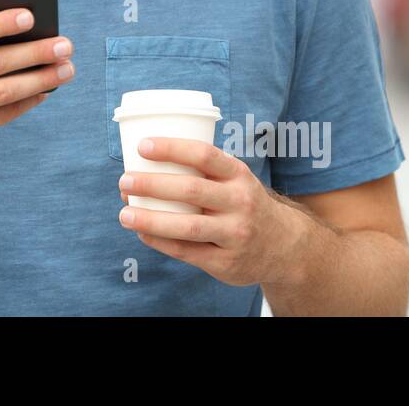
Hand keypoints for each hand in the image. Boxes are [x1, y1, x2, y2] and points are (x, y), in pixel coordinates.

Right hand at [0, 8, 74, 155]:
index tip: (30, 17)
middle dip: (35, 53)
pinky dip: (28, 101)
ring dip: (41, 80)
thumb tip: (13, 13)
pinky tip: (47, 90)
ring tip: (66, 69)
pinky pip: (3, 115)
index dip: (0, 24)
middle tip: (65, 45)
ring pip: (4, 92)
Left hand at [117, 137, 302, 287]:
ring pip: (187, 226)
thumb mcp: (234, 179)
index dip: (171, 148)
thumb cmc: (241, 203)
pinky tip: (142, 233)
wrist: (283, 245)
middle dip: (152, 184)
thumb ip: (200, 172)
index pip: (204, 154)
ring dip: (150, 219)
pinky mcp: (226, 262)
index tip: (142, 146)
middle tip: (125, 181)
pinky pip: (187, 252)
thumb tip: (140, 167)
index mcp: (239, 174)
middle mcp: (240, 202)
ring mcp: (235, 234)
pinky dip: (160, 242)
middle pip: (191, 190)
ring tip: (125, 214)